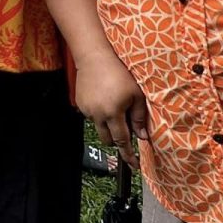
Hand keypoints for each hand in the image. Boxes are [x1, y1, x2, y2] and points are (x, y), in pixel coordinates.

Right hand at [73, 51, 149, 169]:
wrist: (94, 57)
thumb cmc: (119, 72)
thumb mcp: (136, 94)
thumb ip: (139, 117)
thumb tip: (143, 136)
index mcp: (114, 112)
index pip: (122, 140)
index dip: (128, 154)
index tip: (134, 165)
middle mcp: (98, 114)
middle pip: (108, 139)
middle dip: (117, 139)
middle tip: (125, 129)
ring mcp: (87, 110)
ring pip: (99, 127)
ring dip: (107, 123)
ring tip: (113, 104)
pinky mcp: (80, 104)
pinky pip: (91, 115)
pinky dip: (99, 113)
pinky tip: (104, 98)